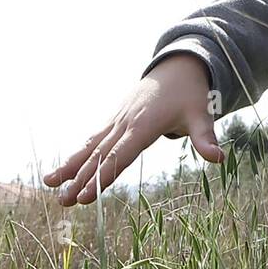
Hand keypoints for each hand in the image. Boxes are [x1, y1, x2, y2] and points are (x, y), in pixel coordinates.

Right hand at [43, 53, 224, 205]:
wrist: (178, 66)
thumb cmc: (191, 93)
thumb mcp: (202, 114)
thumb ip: (205, 138)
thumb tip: (218, 159)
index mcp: (144, 125)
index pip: (119, 156)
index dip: (102, 177)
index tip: (86, 197)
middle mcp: (125, 123)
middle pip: (99, 155)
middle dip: (80, 179)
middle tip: (63, 201)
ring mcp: (118, 120)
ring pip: (91, 146)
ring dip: (71, 167)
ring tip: (49, 184)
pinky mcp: (117, 119)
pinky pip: (94, 139)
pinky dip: (79, 154)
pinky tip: (64, 169)